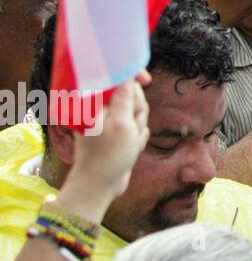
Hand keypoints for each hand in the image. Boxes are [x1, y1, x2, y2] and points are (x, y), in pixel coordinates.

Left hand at [63, 74, 150, 215]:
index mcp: (95, 102)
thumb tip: (129, 75)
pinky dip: (138, 138)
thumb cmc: (107, 156)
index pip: (118, 76)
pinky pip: (138, 127)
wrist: (99, 186)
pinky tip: (130, 149)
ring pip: (138, 112)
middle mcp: (102, 109)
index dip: (134, 74)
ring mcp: (110, 122)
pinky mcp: (118, 133)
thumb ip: (126, 97)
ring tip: (128, 142)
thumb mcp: (121, 124)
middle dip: (137, 110)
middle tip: (130, 127)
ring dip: (138, 127)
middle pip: (133, 94)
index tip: (146, 80)